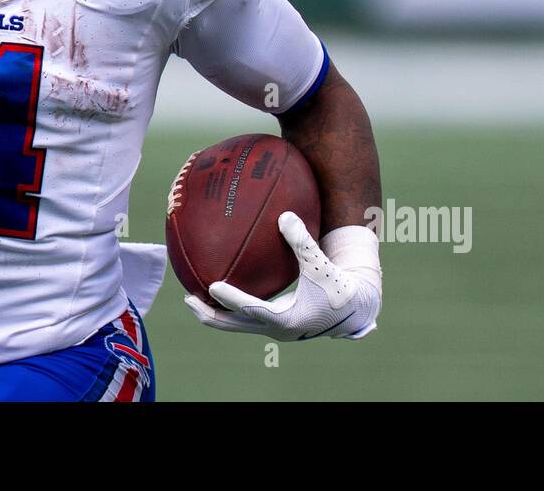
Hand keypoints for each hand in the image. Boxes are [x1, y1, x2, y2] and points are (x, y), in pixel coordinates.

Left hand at [184, 212, 381, 341]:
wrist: (355, 309)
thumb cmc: (339, 285)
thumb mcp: (321, 264)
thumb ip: (303, 241)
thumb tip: (284, 215)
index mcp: (287, 318)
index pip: (251, 308)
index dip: (230, 299)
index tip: (210, 286)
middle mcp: (276, 328)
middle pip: (233, 325)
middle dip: (208, 313)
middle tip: (188, 299)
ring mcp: (274, 329)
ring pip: (236, 325)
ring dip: (215, 314)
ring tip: (194, 298)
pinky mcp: (276, 324)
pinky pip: (245, 318)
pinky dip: (229, 309)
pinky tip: (218, 292)